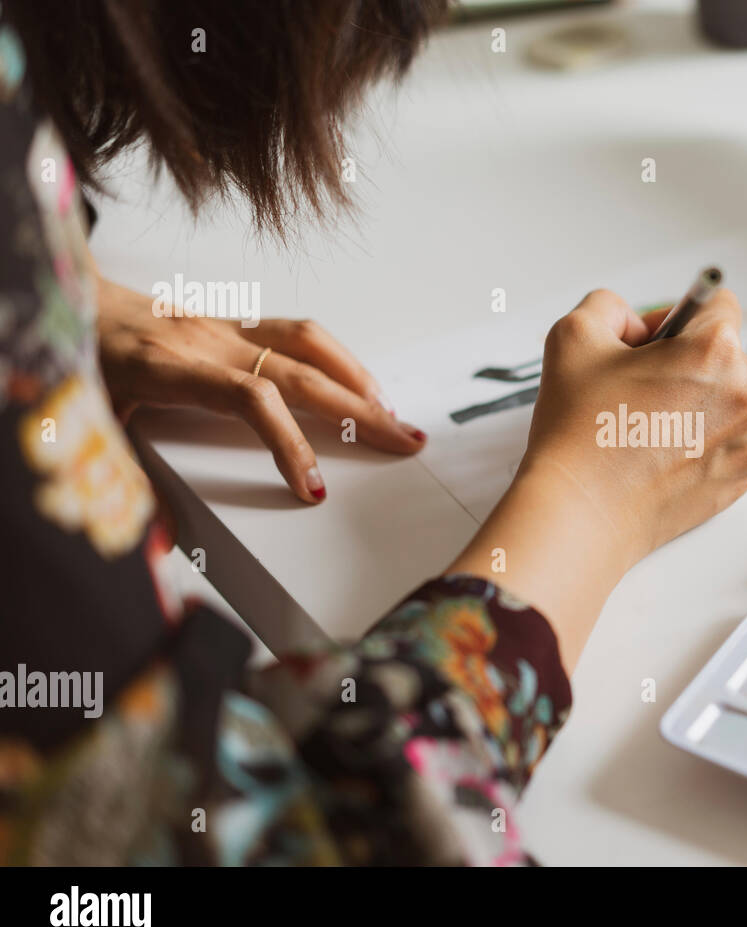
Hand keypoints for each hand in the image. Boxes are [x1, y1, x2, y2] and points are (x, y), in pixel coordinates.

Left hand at [95, 277, 424, 502]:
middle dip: (359, 411)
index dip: (290, 443)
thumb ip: (126, 479)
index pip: (251, 401)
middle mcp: (208, 341)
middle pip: (301, 372)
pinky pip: (300, 332)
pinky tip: (354, 381)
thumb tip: (159, 539)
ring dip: (358, 377)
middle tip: (401, 440)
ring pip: (310, 342)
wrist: (73, 297)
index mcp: (171, 367)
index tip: (313, 488)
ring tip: (389, 412)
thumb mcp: (93, 420)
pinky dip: (338, 357)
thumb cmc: (84, 356)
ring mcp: (226, 325)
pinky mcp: (236, 320)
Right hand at [526, 288, 746, 559]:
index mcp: (716, 351)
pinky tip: (657, 454)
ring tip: (644, 427)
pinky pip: (726, 442)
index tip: (649, 345)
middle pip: (723, 356)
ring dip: (694, 404)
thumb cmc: (579, 433)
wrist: (581, 513)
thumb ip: (609, 306)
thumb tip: (633, 324)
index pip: (717, 304)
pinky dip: (699, 442)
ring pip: (726, 401)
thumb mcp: (575, 335)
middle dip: (684, 364)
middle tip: (636, 391)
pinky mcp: (740, 479)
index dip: (674, 319)